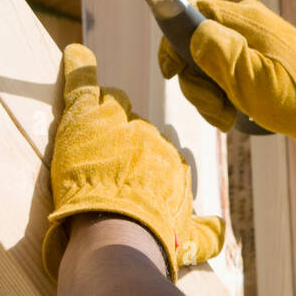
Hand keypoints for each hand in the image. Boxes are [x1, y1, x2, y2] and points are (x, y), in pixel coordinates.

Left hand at [44, 43, 224, 282]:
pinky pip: (84, 87)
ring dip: (104, 115)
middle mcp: (153, 140)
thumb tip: (221, 233)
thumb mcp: (189, 240)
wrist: (122, 233)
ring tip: (90, 123)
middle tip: (104, 160)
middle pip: (137, 128)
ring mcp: (121, 126)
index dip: (144, 162)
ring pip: (114, 108)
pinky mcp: (90, 119)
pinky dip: (79, 69)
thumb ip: (206, 234)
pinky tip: (75, 54)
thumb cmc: (155, 240)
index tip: (134, 175)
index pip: (159, 150)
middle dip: (123, 140)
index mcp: (174, 164)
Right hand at [157, 0, 295, 179]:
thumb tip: (191, 30)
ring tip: (229, 117)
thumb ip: (217, 51)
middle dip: (196, 81)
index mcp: (242, 20)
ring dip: (211, 94)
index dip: (173, 43)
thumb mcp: (250, 77)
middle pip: (196, 44)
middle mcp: (246, 23)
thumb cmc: (295, 96)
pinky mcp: (261, 59)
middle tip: (216, 109)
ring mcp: (255, 41)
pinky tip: (237, 114)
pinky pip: (229, 72)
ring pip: (210, 63)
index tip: (172, 74)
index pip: (190, 13)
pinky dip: (226, 94)